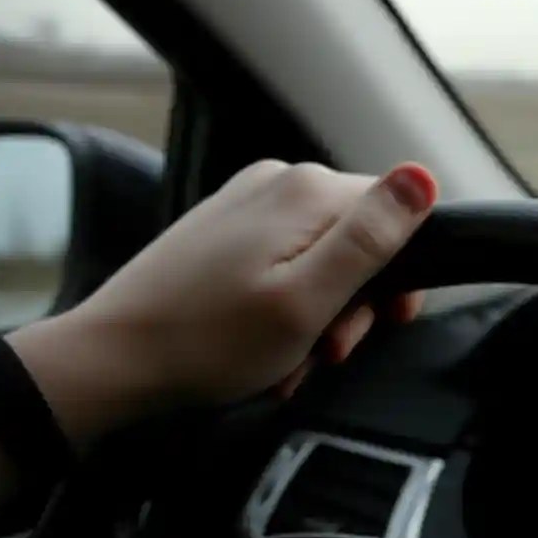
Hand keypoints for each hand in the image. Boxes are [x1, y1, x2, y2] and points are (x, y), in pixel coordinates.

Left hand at [7, 161, 435, 448]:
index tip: (383, 321)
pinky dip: (288, 308)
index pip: (399, 215)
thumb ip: (371, 238)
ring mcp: (250, 204)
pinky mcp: (228, 229)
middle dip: (355, 304)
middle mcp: (279, 183)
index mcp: (307, 192)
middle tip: (328, 349)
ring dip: (320, 316)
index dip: (400, 276)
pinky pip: (287, 264)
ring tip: (289, 357)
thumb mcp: (308, 300)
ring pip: (325, 258)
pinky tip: (267, 345)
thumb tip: (424, 176)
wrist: (113, 360)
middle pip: (361, 240)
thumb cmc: (207, 341)